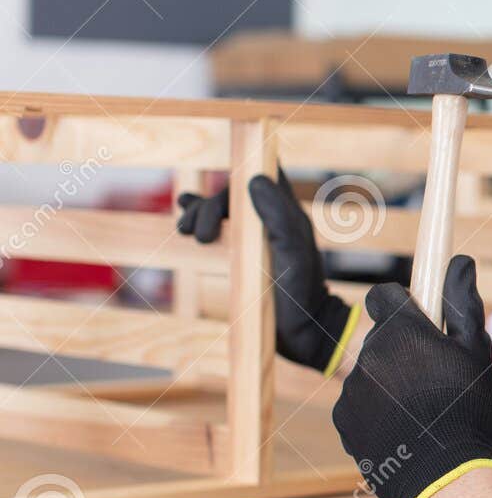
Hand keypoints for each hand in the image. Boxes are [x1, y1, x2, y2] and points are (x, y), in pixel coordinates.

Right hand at [175, 169, 357, 374]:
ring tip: (184, 229)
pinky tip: (182, 216)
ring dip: (197, 212)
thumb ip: (278, 214)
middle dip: (209, 206)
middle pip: (232, 196)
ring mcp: (254, 238)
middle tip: (197, 234)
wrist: (302, 332)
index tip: (223, 168)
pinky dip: (198, 218)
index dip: (245, 165)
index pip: (265, 175)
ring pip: (220, 211)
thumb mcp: (292, 250)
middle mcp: (269, 221)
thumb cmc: (301, 293)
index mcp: (285, 214)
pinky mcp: (241, 256)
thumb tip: (255, 177)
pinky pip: (216, 229)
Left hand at [332, 255, 491, 497]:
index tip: (423, 323)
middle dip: (403, 351)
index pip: (385, 295)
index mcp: (401, 332)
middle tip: (434, 379)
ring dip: (390, 383)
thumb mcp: (477, 354)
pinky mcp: (343, 421)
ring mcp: (351, 390)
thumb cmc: (467, 411)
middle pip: (381, 339)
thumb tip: (459, 260)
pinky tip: (404, 432)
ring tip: (421, 413)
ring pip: (370, 373)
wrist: (445, 478)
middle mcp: (368, 355)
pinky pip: (359, 406)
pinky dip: (376, 413)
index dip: (403, 305)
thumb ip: (463, 304)